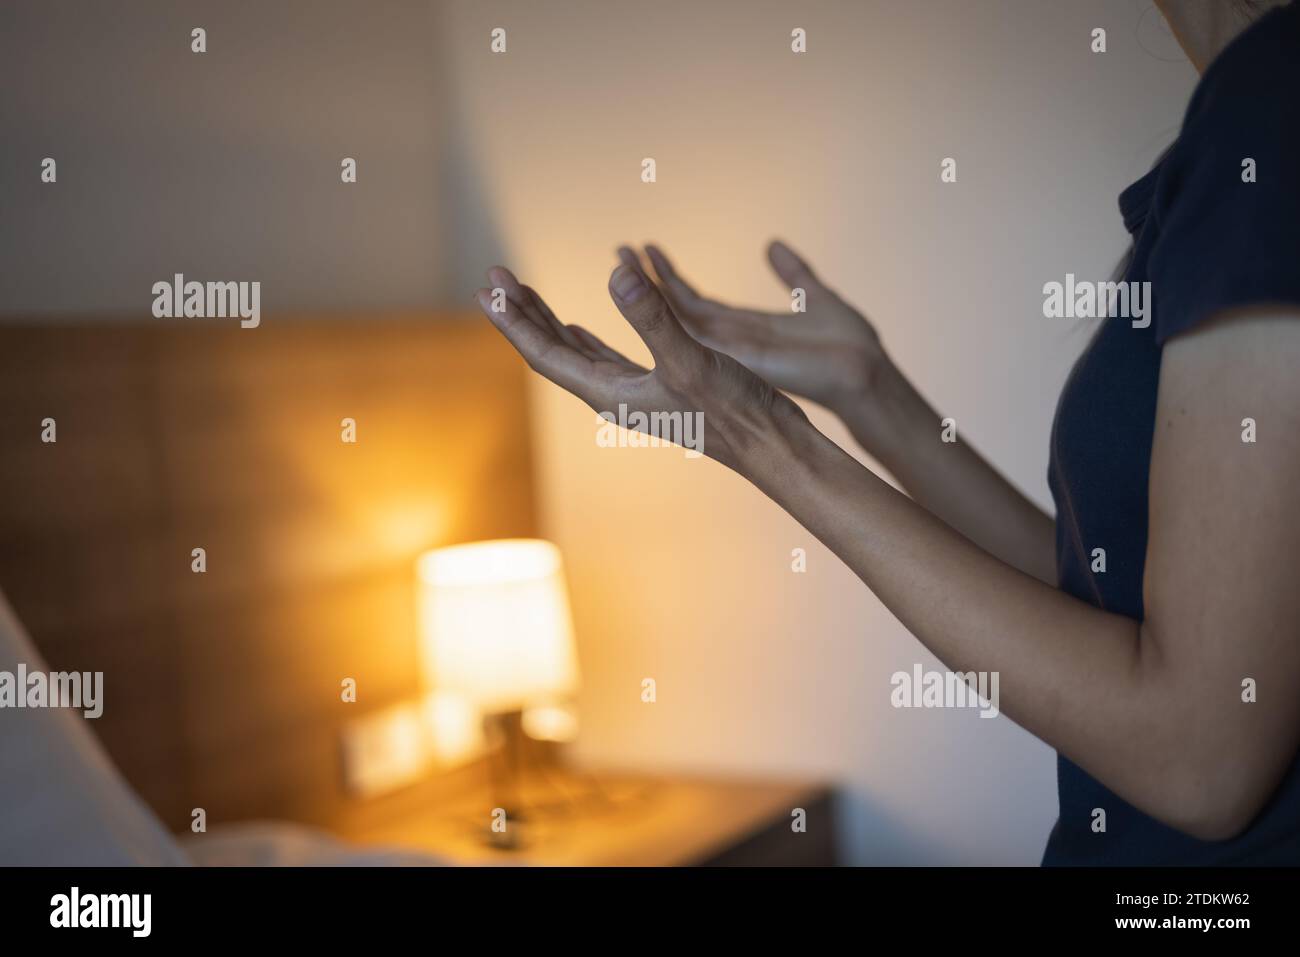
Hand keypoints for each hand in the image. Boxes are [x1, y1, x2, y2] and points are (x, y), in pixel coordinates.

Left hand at [474, 262, 805, 472]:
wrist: (771, 446)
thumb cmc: (734, 412)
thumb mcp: (692, 359)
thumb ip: (653, 318)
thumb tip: (617, 273)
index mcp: (611, 393)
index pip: (545, 354)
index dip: (513, 320)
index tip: (488, 286)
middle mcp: (614, 395)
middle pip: (552, 352)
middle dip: (521, 315)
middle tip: (494, 278)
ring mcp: (634, 391)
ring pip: (576, 352)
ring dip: (548, 322)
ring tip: (523, 295)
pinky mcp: (657, 386)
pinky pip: (605, 357)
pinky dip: (585, 337)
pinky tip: (577, 326)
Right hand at [625, 241, 885, 413]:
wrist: (861, 376)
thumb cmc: (849, 348)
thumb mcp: (817, 297)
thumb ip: (794, 274)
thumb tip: (773, 245)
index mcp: (746, 329)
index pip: (695, 302)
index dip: (670, 278)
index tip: (646, 248)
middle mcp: (728, 341)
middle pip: (674, 306)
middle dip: (645, 278)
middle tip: (619, 247)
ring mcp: (725, 349)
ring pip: (672, 312)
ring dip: (647, 282)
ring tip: (622, 252)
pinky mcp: (728, 353)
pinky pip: (685, 324)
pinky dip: (662, 301)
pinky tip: (643, 282)